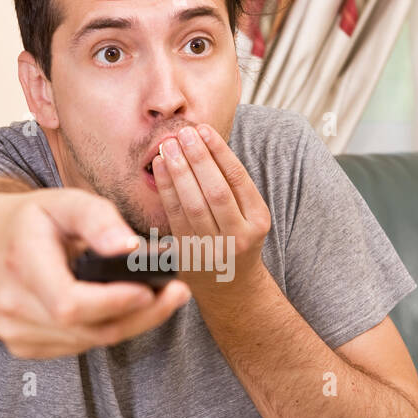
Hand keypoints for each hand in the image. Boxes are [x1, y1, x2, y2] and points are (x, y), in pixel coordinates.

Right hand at [0, 187, 191, 358]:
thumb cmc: (27, 220)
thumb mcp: (62, 201)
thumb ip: (98, 218)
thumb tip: (130, 249)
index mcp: (20, 262)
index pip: (70, 304)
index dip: (115, 303)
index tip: (152, 290)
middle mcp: (11, 304)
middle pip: (87, 330)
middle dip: (139, 316)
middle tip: (176, 295)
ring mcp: (13, 331)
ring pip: (87, 343)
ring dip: (127, 324)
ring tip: (157, 299)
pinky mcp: (21, 345)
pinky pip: (76, 347)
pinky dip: (103, 331)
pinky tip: (120, 310)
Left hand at [151, 123, 271, 305]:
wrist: (230, 287)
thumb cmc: (236, 239)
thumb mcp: (248, 215)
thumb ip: (232, 185)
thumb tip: (203, 140)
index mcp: (258, 221)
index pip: (238, 180)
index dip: (219, 152)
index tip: (203, 130)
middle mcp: (238, 237)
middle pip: (215, 192)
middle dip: (198, 159)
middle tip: (183, 133)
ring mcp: (212, 250)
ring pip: (193, 205)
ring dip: (178, 171)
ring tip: (168, 146)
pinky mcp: (188, 256)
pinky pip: (175, 217)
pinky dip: (166, 190)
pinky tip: (159, 168)